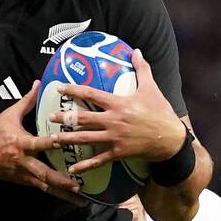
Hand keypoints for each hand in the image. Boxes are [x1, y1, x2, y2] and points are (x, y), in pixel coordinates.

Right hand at [0, 81, 87, 204]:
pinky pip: (42, 189)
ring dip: (63, 194)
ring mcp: (24, 174)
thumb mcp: (9, 115)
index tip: (63, 142)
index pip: (38, 143)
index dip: (50, 143)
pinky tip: (70, 199)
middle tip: (78, 184)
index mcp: (21, 143)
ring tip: (81, 199)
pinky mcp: (24, 181)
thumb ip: (27, 101)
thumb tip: (38, 84)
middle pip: (44, 174)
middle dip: (62, 181)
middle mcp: (24, 162)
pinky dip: (56, 194)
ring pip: (45, 186)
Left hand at [49, 49, 183, 174]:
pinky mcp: (118, 153)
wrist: (171, 139)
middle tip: (49, 117)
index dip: (74, 90)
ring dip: (68, 140)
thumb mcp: (151, 88)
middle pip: (83, 118)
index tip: (60, 88)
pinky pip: (99, 160)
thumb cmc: (160, 112)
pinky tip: (73, 170)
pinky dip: (85, 165)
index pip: (92, 95)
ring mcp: (115, 138)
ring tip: (53, 140)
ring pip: (86, 139)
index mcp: (119, 104)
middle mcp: (113, 121)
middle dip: (65, 118)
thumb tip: (136, 50)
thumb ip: (142, 69)